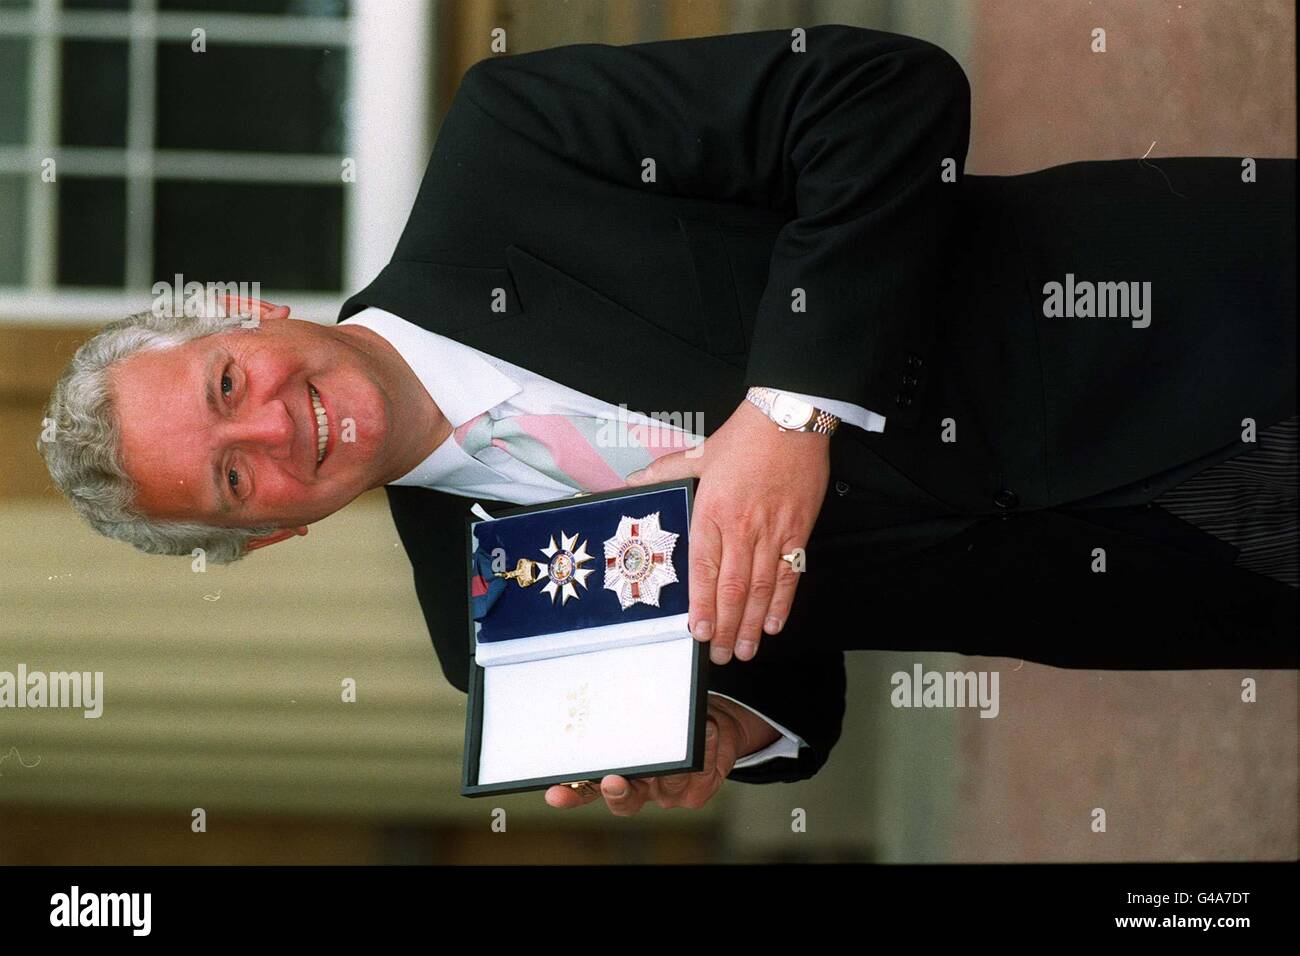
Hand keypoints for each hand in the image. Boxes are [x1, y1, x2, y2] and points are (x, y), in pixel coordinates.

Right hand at [543, 695, 778, 814]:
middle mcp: (640, 789)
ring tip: (684, 731)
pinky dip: (707, 748)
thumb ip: (621, 708)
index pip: (586, 789)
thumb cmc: (665, 719)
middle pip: (624, 801)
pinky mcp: (697, 792)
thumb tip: (595, 681)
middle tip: (611, 780)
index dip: (570, 795)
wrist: (712, 727)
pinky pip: (702, 773)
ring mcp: (668, 793)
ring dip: (676, 763)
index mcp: (617, 774)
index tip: (553, 792)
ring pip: (669, 784)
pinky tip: (708, 730)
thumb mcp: (640, 713)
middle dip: (617, 792)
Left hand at [626, 400, 829, 663]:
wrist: (790, 419)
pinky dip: (782, 604)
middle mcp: (742, 528)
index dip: (701, 605)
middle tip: (719, 654)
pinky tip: (773, 625)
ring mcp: (773, 532)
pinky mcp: (798, 531)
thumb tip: (632, 482)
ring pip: (761, 589)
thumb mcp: (699, 454)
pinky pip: (790, 575)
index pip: (704, 569)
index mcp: (713, 511)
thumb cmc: (744, 437)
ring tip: (744, 650)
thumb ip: (665, 473)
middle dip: (725, 627)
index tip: (697, 632)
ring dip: (751, 625)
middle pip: (732, 589)